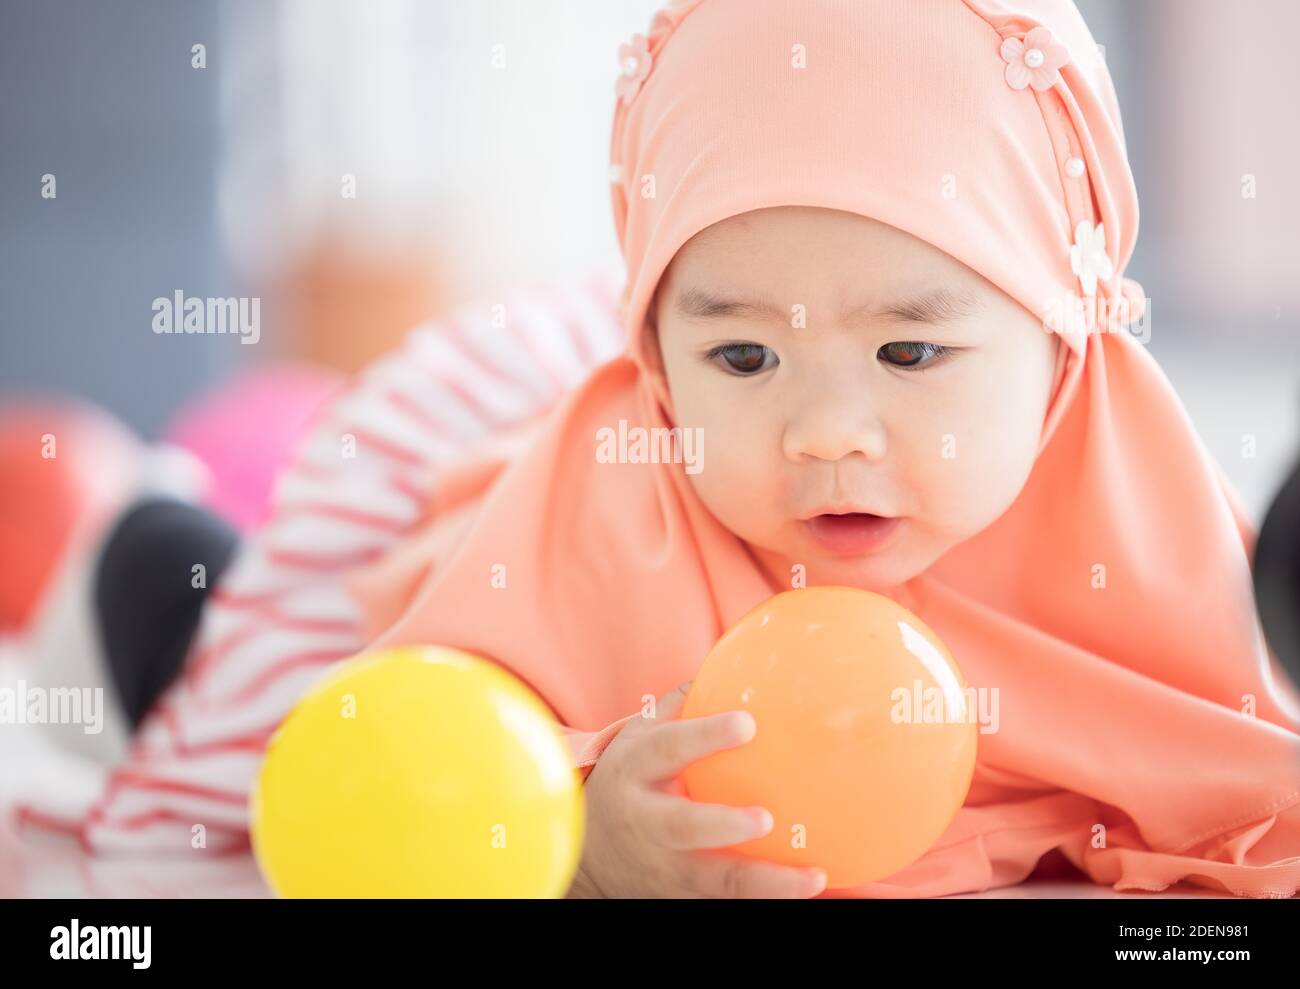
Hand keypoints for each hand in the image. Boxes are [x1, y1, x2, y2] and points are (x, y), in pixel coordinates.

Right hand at [572, 680, 827, 897]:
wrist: (587, 849)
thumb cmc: (632, 777)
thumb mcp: (640, 736)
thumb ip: (682, 704)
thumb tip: (737, 659)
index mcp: (637, 770)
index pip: (668, 748)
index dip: (705, 736)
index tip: (748, 723)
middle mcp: (646, 822)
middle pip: (681, 827)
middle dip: (723, 825)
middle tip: (766, 817)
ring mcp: (663, 867)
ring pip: (713, 881)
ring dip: (764, 881)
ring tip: (812, 877)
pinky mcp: (680, 897)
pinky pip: (726, 901)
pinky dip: (768, 899)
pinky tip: (813, 890)